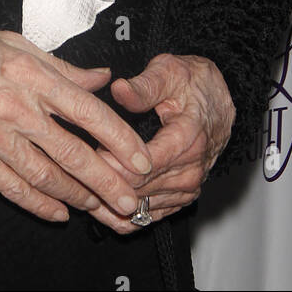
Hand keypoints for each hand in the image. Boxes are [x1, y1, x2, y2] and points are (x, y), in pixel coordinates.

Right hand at [0, 20, 154, 223]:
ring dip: (76, 196)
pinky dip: (38, 204)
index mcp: (33, 76)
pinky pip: (12, 188)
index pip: (87, 111)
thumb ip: (64, 68)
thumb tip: (102, 77)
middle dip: (106, 181)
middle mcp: (18, 108)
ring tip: (98, 207)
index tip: (142, 158)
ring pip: (45, 176)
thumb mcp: (21, 45)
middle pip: (72, 153)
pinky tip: (58, 212)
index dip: (119, 138)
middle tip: (130, 200)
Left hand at [82, 53, 235, 234]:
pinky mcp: (182, 197)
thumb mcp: (169, 71)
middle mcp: (190, 170)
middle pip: (139, 190)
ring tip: (79, 188)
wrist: (218, 101)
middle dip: (104, 184)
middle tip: (72, 173)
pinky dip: (123, 217)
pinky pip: (150, 219)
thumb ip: (144, 85)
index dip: (110, 163)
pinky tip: (99, 206)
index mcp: (187, 140)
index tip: (84, 154)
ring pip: (141, 210)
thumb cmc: (192, 84)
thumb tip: (119, 89)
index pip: (142, 166)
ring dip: (110, 203)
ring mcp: (187, 188)